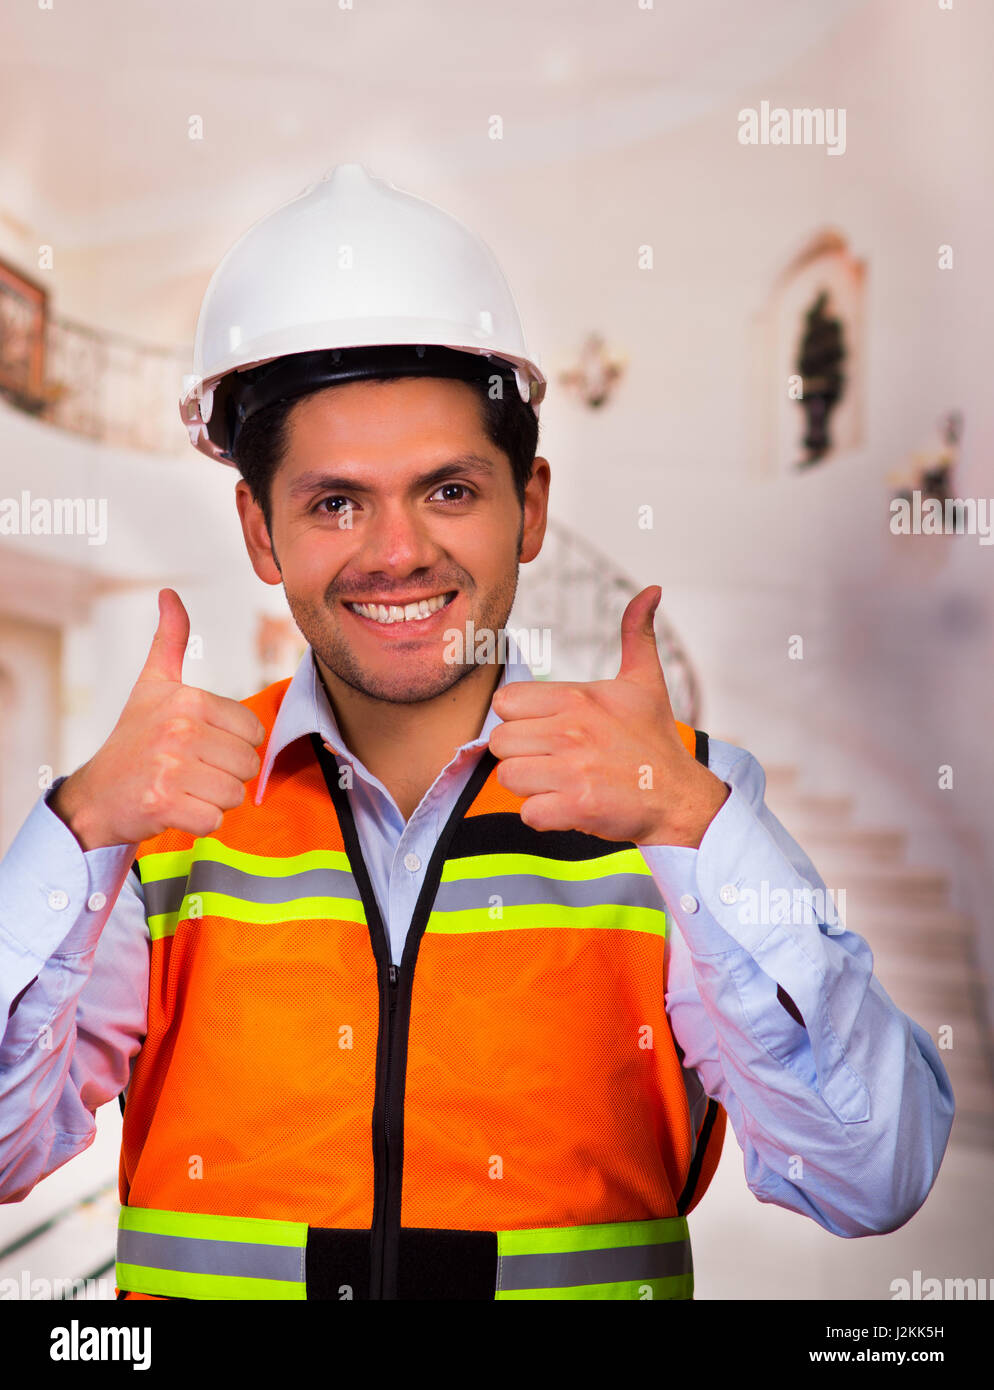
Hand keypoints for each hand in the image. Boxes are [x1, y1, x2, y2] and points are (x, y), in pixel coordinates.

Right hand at [50, 589, 266, 849]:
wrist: (97, 793)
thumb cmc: (133, 739)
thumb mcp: (152, 685)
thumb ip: (169, 640)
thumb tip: (169, 594)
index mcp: (187, 699)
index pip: (253, 732)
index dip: (234, 745)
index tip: (201, 746)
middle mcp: (179, 730)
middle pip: (248, 764)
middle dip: (225, 774)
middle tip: (191, 770)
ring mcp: (169, 768)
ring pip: (235, 794)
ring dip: (214, 799)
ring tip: (184, 787)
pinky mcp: (163, 804)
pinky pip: (214, 820)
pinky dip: (200, 821)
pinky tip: (176, 807)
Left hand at [488, 586, 729, 846]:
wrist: (681, 796)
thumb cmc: (656, 741)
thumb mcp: (646, 681)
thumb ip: (637, 634)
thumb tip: (652, 591)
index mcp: (577, 697)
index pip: (505, 701)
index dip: (519, 719)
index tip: (545, 728)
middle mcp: (571, 730)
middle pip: (499, 741)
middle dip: (520, 754)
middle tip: (551, 760)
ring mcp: (573, 769)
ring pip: (508, 776)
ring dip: (529, 786)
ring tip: (559, 783)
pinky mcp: (578, 806)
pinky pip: (528, 813)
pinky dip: (542, 815)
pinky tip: (565, 807)